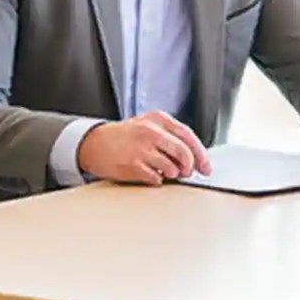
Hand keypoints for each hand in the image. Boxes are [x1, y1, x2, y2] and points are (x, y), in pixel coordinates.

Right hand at [77, 110, 211, 185]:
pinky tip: (151, 175)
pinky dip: (158, 180)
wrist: (93, 143)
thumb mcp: (148, 125)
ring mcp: (141, 149)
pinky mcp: (131, 165)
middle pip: (183, 153)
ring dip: (173, 174)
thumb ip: (170, 136)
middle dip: (189, 167)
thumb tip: (195, 157)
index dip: (200, 154)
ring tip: (164, 172)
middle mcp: (151, 132)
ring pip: (171, 168)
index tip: (206, 167)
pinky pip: (156, 178)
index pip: (188, 136)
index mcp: (158, 119)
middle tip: (187, 173)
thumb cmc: (125, 136)